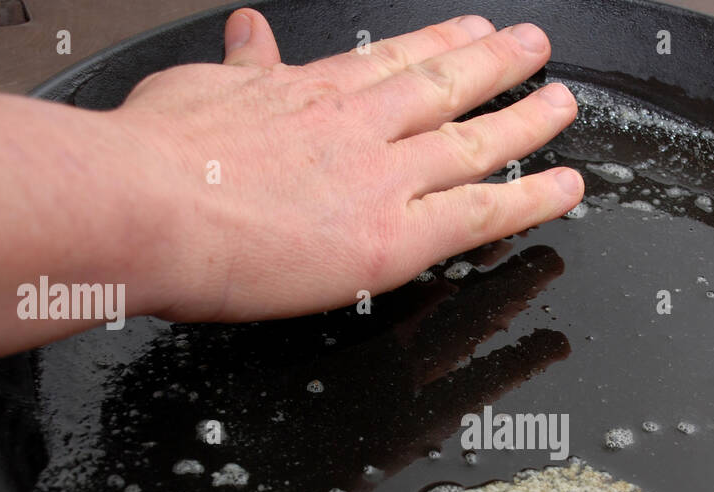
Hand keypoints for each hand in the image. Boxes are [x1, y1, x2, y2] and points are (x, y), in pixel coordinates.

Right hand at [116, 9, 583, 323]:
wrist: (147, 205)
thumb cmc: (154, 157)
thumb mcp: (194, 86)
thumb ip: (238, 65)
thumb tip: (247, 32)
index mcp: (309, 92)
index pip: (392, 59)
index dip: (441, 44)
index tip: (471, 32)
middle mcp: (360, 125)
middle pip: (446, 86)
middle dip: (497, 64)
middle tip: (535, 49)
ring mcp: (385, 178)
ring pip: (476, 143)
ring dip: (528, 121)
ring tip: (563, 106)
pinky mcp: (396, 237)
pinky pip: (483, 214)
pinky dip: (533, 202)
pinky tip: (566, 190)